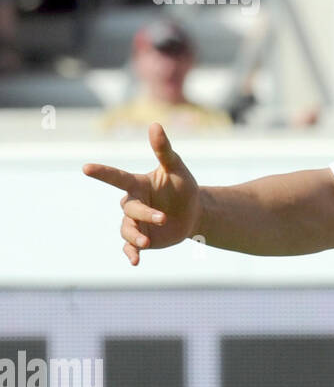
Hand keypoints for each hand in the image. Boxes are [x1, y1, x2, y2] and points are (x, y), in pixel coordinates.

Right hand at [82, 123, 201, 265]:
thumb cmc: (184, 187)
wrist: (194, 213)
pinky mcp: (141, 239)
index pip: (117, 178)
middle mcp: (132, 203)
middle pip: (129, 209)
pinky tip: (136, 262)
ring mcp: (135, 222)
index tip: (86, 167)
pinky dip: (131, 254)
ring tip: (147, 241)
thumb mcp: (177, 168)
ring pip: (127, 229)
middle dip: (145, 214)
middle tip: (163, 217)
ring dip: (136, 236)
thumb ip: (164, 150)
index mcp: (137, 185)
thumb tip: (155, 124)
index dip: (102, 173)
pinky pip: (130, 247)